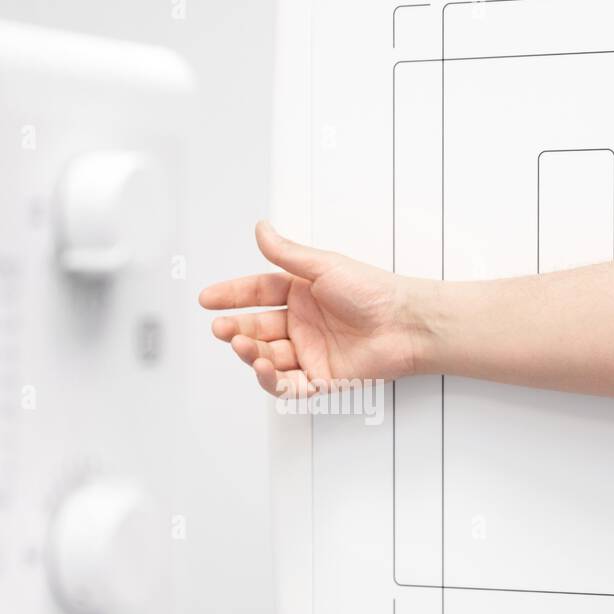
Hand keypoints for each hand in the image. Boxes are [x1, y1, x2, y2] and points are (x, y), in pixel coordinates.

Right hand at [200, 222, 431, 396]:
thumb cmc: (375, 292)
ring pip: (268, 357)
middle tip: (220, 328)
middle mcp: (302, 323)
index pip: (257, 293)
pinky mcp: (322, 378)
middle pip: (258, 327)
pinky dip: (272, 379)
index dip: (232, 296)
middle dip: (235, 328)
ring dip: (250, 352)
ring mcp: (310, 351)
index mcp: (301, 293)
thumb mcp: (324, 266)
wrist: (405, 324)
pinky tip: (262, 367)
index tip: (208, 299)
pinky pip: (289, 384)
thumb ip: (287, 253)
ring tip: (241, 344)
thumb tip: (261, 229)